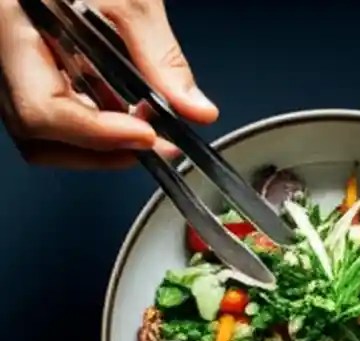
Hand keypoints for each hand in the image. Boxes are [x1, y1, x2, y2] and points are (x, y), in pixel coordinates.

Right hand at [0, 0, 215, 168]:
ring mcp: (10, 63)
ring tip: (146, 129)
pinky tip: (126, 113)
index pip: (41, 108)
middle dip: (100, 149)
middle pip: (36, 131)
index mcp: (11, 27)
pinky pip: (49, 109)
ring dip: (97, 143)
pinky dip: (91, 123)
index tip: (148, 135)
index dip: (97, 134)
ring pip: (40, 131)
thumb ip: (160, 56)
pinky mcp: (28, 67)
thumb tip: (195, 109)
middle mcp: (2, 52)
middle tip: (155, 143)